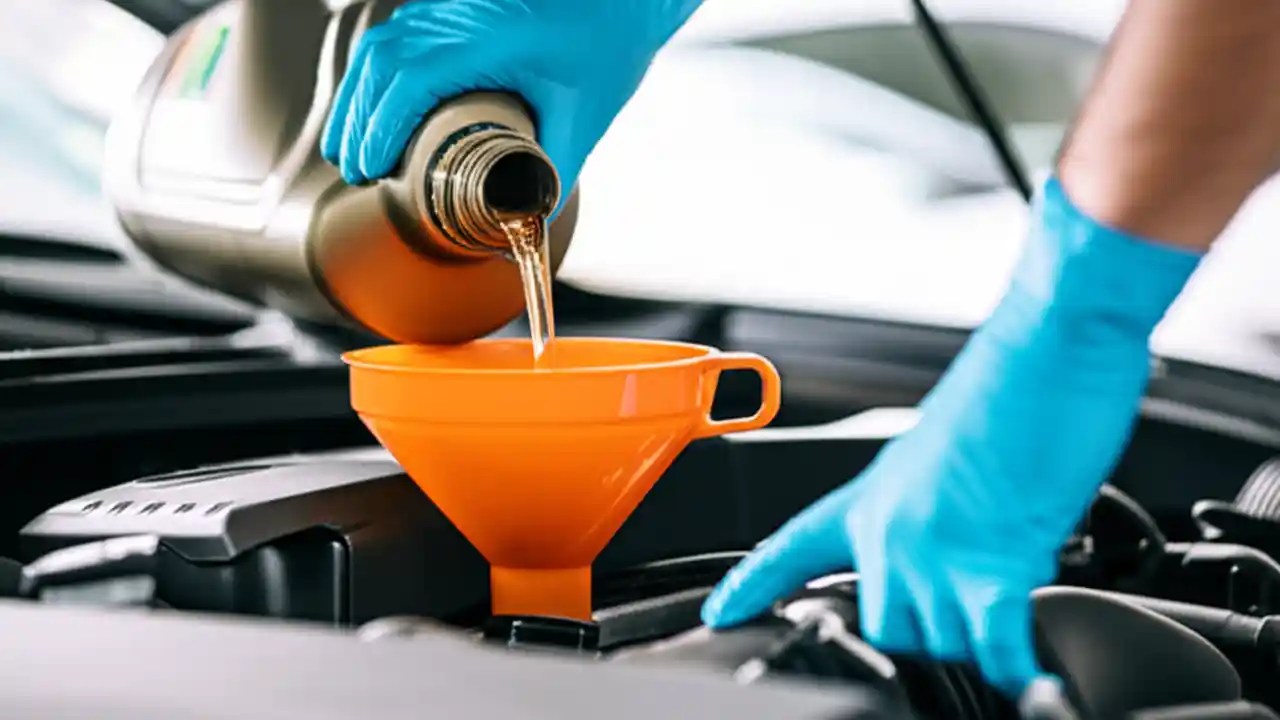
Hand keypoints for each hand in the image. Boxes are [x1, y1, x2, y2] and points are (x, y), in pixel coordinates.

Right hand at [322, 0, 702, 213]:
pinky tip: (372, 103)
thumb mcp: (584, 115)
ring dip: (359, 97)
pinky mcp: (452, 5)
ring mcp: (450, 6)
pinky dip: (377, 72)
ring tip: (349, 146)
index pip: (409, 83)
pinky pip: (397, 34)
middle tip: (353, 170)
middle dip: (357, 121)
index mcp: (484, 41)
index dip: (380, 129)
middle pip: (380, 65)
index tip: (369, 168)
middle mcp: (457, 17)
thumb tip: (531, 220)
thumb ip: (555, 169)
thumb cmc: (608, 40)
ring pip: (381, 47)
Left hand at [701, 178, 1201, 697]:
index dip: (752, 584)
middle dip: (927, 633)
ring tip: (1018, 603)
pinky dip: (1016, 671)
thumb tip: (957, 540)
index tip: (722, 612)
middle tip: (973, 609)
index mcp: (870, 494)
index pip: (791, 548)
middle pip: (884, 628)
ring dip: (982, 643)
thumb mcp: (943, 449)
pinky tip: (1031, 679)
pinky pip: (993, 648)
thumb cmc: (1010, 380)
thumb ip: (932, 506)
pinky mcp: (994, 565)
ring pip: (942, 645)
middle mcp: (890, 531)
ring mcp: (934, 552)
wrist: (1050, 343)